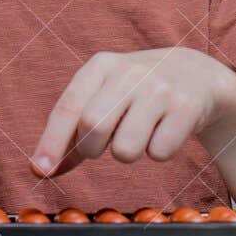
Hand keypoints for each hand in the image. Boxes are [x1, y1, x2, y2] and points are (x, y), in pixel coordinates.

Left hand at [31, 48, 235, 176]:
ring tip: (140, 132)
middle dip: (94, 148)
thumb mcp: (105, 97)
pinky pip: (159, 153)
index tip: (40, 170)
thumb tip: (41, 168)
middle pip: (93, 127)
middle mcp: (129, 72)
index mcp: (102, 66)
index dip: (51, 141)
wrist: (196, 73)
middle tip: (107, 142)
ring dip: (128, 152)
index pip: (69, 106)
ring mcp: (160, 88)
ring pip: (125, 149)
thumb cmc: (138, 91)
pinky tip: (165, 130)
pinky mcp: (186, 107)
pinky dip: (159, 151)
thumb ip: (73, 133)